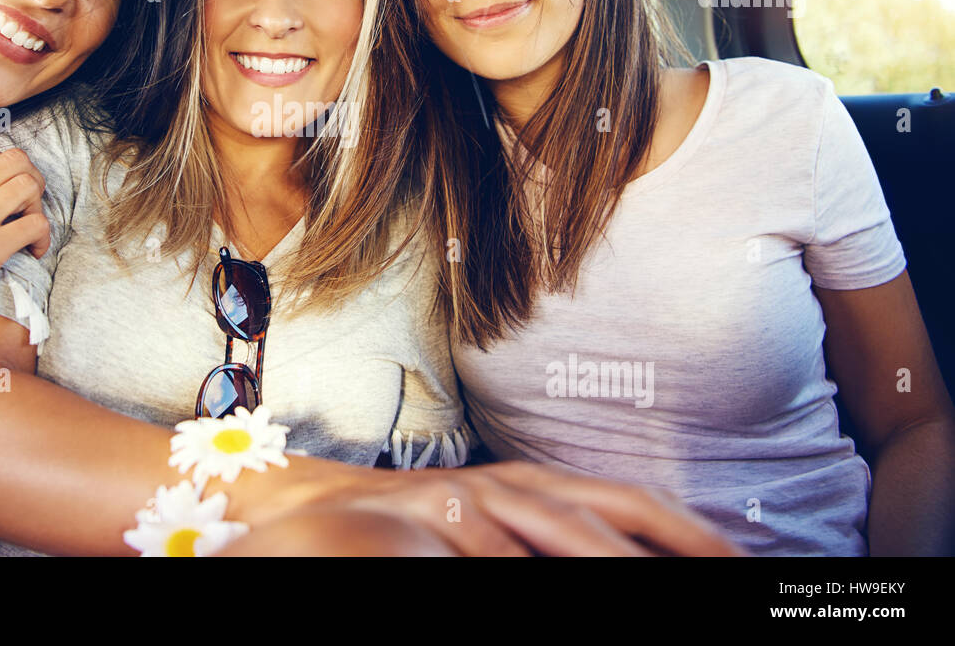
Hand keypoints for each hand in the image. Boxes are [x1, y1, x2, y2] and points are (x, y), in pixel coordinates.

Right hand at [0, 144, 50, 373]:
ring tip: (30, 233)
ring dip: (38, 207)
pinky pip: (35, 225)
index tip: (11, 197)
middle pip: (14, 160)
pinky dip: (42, 238)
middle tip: (28, 210)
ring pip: (28, 186)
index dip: (9, 171)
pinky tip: (32, 253)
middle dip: (31, 181)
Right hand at [255, 461, 742, 555]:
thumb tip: (616, 557)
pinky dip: (518, 557)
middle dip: (672, 537)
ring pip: (555, 522)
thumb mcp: (492, 534)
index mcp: (533, 485)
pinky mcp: (430, 514)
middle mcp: (509, 484)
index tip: (739, 558)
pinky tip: (537, 566)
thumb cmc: (415, 530)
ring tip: (658, 572)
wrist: (319, 511)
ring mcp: (469, 498)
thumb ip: (545, 545)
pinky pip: (487, 541)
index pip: (626, 501)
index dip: (685, 529)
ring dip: (609, 550)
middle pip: (604, 508)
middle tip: (730, 566)